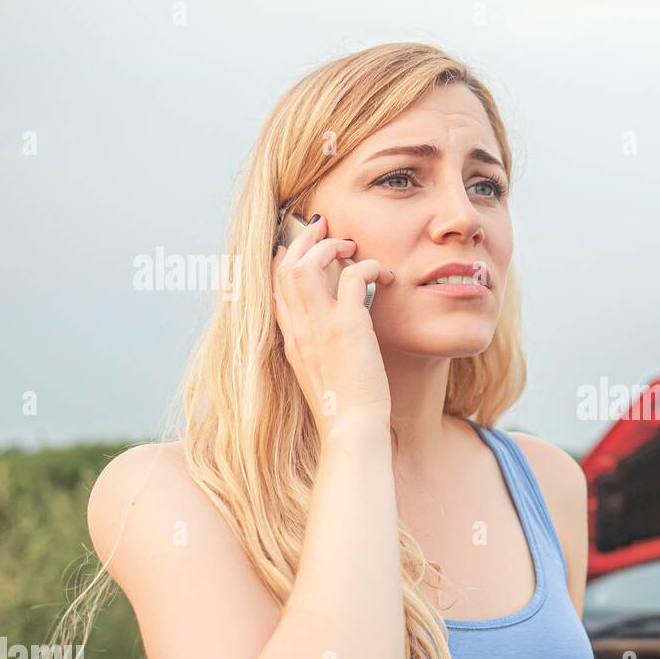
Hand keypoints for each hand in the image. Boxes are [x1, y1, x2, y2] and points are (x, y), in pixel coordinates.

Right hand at [271, 214, 397, 440]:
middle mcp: (297, 328)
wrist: (351, 431)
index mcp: (290, 339)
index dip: (284, 258)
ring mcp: (318, 326)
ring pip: (307, 263)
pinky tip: (386, 275)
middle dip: (303, 239)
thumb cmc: (344, 409)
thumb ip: (319, 348)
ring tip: (351, 245)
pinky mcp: (347, 328)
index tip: (301, 246)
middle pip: (284, 266)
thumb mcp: (320, 374)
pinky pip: (353, 276)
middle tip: (325, 227)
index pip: (274, 286)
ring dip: (329, 245)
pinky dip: (369, 267)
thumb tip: (334, 333)